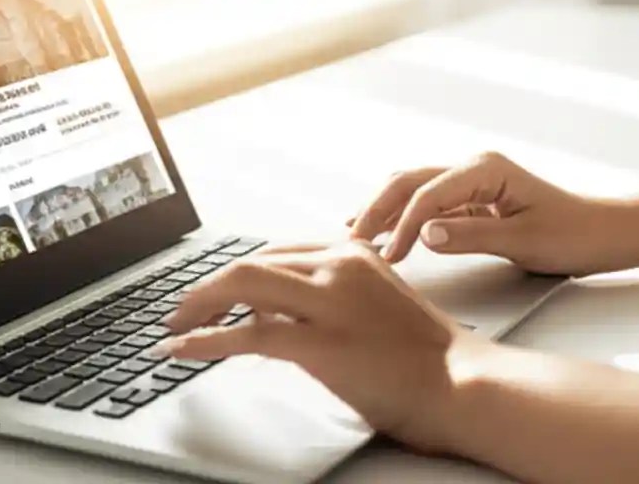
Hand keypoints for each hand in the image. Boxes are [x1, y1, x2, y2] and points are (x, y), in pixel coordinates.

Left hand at [163, 242, 486, 450]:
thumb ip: (326, 297)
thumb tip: (270, 311)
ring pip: (241, 284)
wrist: (464, 386)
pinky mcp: (319, 342)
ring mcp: (328, 301)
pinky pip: (246, 333)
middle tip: (182, 311)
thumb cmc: (425, 358)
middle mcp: (338, 265)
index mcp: (352, 253)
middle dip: (207, 287)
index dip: (236, 276)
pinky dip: (204, 340)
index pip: (275, 252)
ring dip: (197, 305)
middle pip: (251, 262)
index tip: (213, 294)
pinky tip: (183, 350)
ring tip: (174, 329)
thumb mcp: (373, 305)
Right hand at [348, 152, 629, 274]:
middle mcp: (472, 167)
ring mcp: (469, 181)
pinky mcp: (470, 199)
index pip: (428, 194)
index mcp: (485, 169)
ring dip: (382, 210)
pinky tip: (380, 230)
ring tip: (354, 234)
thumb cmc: (575, 234)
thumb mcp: (523, 240)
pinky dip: (400, 217)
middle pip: (408, 182)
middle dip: (377, 210)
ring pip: (411, 188)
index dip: (403, 225)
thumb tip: (424, 234)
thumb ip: (470, 236)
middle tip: (351, 242)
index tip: (388, 256)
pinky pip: (425, 203)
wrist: (606, 233)